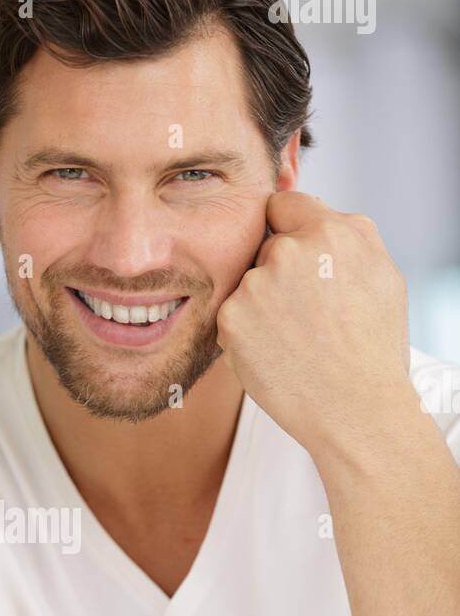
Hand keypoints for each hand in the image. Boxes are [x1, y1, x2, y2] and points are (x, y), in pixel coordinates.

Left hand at [215, 191, 411, 460]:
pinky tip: (275, 356)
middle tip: (305, 318)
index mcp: (334, 232)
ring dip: (260, 308)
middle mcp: (291, 250)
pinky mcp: (231, 317)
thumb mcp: (382, 276)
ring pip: (247, 287)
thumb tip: (315, 220)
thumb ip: (347, 237)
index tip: (292, 256)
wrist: (356, 410)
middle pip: (265, 250)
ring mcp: (257, 283)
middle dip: (277, 275)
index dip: (287, 230)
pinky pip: (232, 319)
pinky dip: (245, 336)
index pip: (284, 205)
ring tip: (294, 342)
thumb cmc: (374, 351)